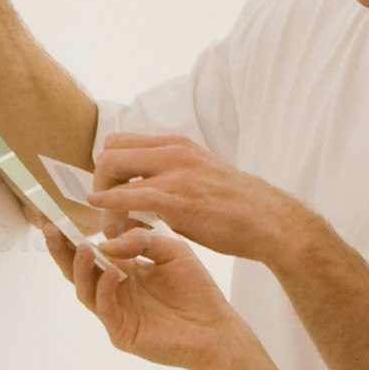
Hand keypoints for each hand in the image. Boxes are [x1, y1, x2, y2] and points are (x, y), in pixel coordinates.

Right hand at [51, 218, 245, 369]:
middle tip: (51, 229)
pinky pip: (105, 308)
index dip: (72, 238)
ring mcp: (116, 313)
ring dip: (81, 268)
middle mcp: (115, 291)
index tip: (56, 217)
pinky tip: (113, 273)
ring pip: (85, 290)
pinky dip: (105, 288)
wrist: (216, 328)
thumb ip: (141, 240)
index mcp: (124, 271)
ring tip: (84, 247)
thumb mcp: (172, 251)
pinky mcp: (122, 332)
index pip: (91, 253)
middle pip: (78, 271)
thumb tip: (106, 241)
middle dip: (62, 251)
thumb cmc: (197, 291)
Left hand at [87, 130, 317, 266]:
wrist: (270, 223)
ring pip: (113, 169)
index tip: (110, 193)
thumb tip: (147, 186)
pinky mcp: (178, 200)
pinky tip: (109, 227)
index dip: (109, 168)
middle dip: (98, 181)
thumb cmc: (238, 207)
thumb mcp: (202, 176)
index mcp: (179, 145)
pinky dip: (110, 208)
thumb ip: (173, 174)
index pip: (122, 142)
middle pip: (111, 151)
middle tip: (103, 210)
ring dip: (103, 200)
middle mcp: (174, 152)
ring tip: (110, 227)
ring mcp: (176, 174)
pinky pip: (130, 197)